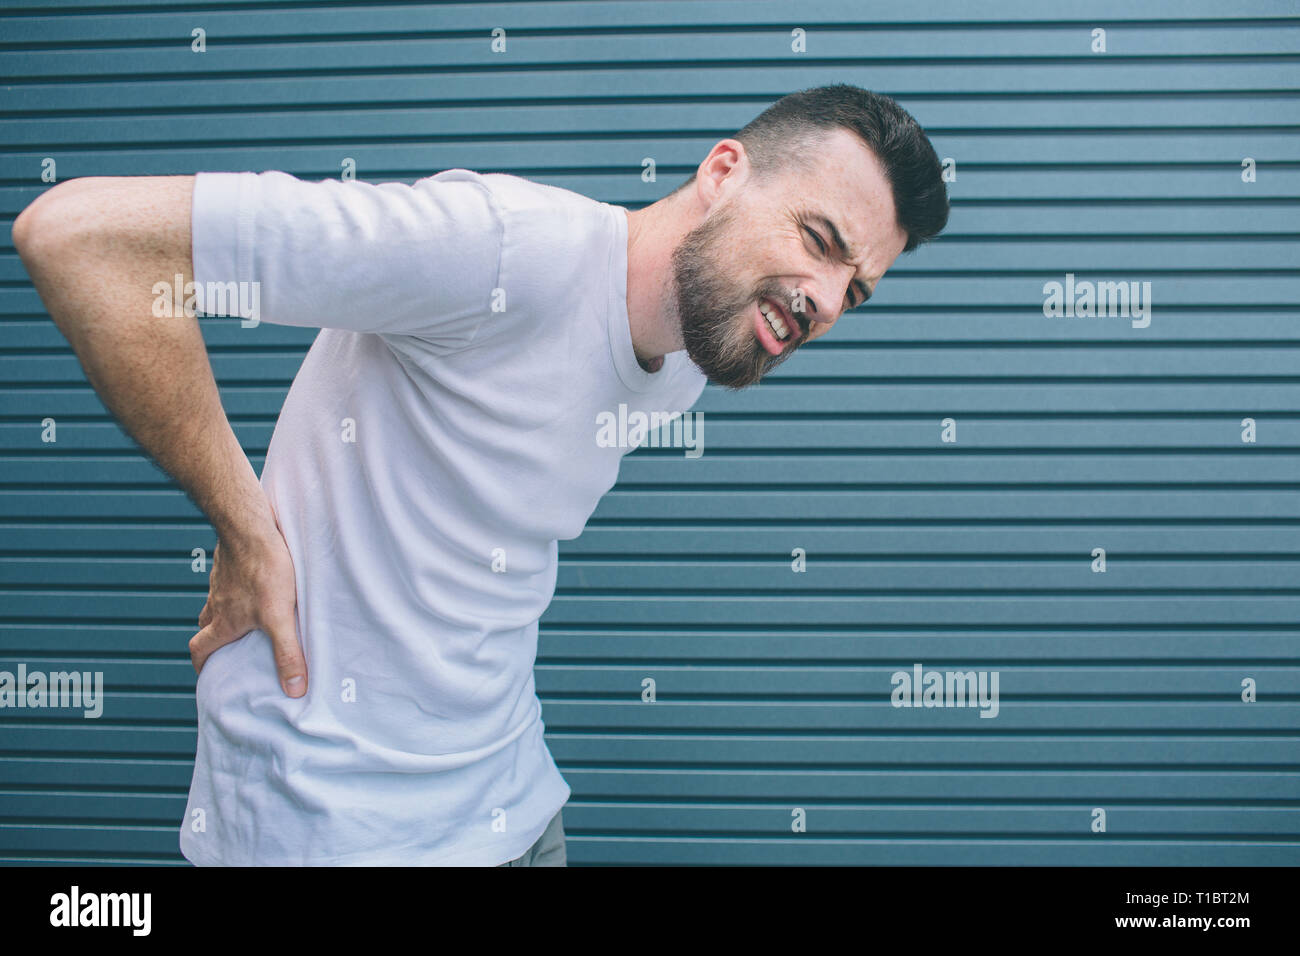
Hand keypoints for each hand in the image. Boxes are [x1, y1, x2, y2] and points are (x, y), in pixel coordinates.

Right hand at [190, 519, 305, 696]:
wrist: (249, 524)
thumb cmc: (263, 569)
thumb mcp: (279, 617)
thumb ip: (288, 653)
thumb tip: (294, 690)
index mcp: (223, 621)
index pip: (199, 649)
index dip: (201, 665)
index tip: (208, 675)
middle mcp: (217, 602)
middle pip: (205, 627)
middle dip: (213, 640)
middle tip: (228, 648)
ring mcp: (222, 581)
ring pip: (217, 603)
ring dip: (225, 614)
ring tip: (246, 620)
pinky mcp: (231, 562)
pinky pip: (229, 582)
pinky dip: (236, 590)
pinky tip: (256, 586)